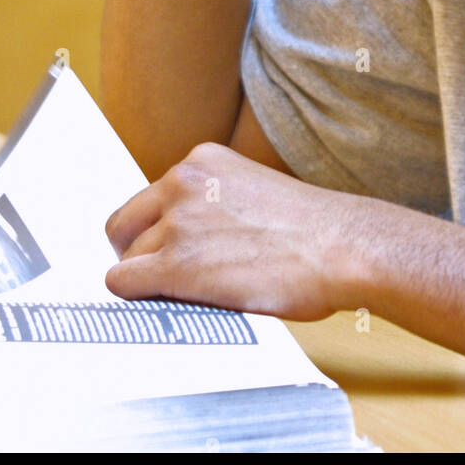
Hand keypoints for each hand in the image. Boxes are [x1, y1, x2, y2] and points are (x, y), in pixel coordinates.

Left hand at [104, 143, 362, 320]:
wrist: (341, 246)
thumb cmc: (312, 230)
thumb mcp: (252, 190)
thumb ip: (211, 201)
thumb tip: (184, 236)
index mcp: (202, 161)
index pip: (148, 198)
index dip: (156, 231)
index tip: (172, 251)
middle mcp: (181, 182)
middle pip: (123, 225)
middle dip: (138, 252)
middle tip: (164, 277)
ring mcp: (177, 222)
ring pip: (128, 259)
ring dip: (150, 280)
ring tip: (192, 294)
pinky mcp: (176, 264)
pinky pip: (123, 283)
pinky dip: (138, 297)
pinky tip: (169, 304)